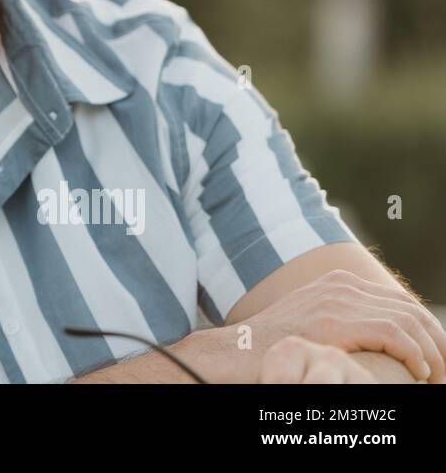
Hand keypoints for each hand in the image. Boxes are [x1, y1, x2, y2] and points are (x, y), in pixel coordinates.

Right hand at [241, 269, 444, 382]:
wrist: (236, 351)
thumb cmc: (273, 346)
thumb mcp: (312, 321)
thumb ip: (342, 317)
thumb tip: (378, 337)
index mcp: (337, 282)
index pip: (400, 301)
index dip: (428, 330)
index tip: (437, 358)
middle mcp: (340, 285)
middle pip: (410, 308)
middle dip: (437, 342)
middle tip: (444, 371)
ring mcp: (337, 302)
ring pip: (409, 321)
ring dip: (432, 353)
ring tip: (435, 378)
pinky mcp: (335, 323)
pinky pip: (394, 334)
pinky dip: (416, 355)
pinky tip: (418, 373)